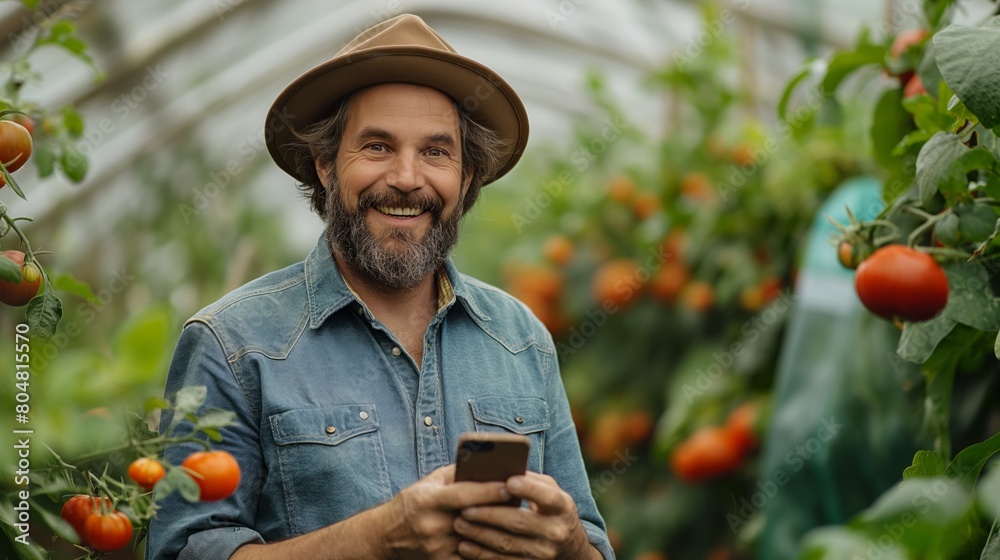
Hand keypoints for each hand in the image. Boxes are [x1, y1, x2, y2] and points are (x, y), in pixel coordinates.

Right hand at [381, 465, 513, 559]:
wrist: (385, 537)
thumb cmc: (412, 503)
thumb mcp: (429, 483)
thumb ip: (456, 475)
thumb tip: (487, 465)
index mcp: (428, 501)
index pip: (463, 495)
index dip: (489, 490)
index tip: (512, 485)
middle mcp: (432, 526)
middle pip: (475, 520)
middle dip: (501, 513)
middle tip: (526, 507)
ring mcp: (436, 549)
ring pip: (477, 542)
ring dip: (499, 534)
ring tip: (521, 526)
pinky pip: (470, 559)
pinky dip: (488, 553)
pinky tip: (504, 547)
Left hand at [451, 472, 595, 559]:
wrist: (567, 545)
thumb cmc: (551, 509)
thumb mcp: (550, 491)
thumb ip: (530, 479)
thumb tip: (501, 467)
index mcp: (562, 507)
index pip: (547, 497)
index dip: (529, 489)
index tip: (509, 482)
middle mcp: (555, 531)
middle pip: (519, 521)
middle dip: (489, 514)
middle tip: (464, 507)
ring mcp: (544, 552)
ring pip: (507, 543)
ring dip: (480, 534)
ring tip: (459, 524)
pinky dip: (481, 555)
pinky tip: (464, 546)